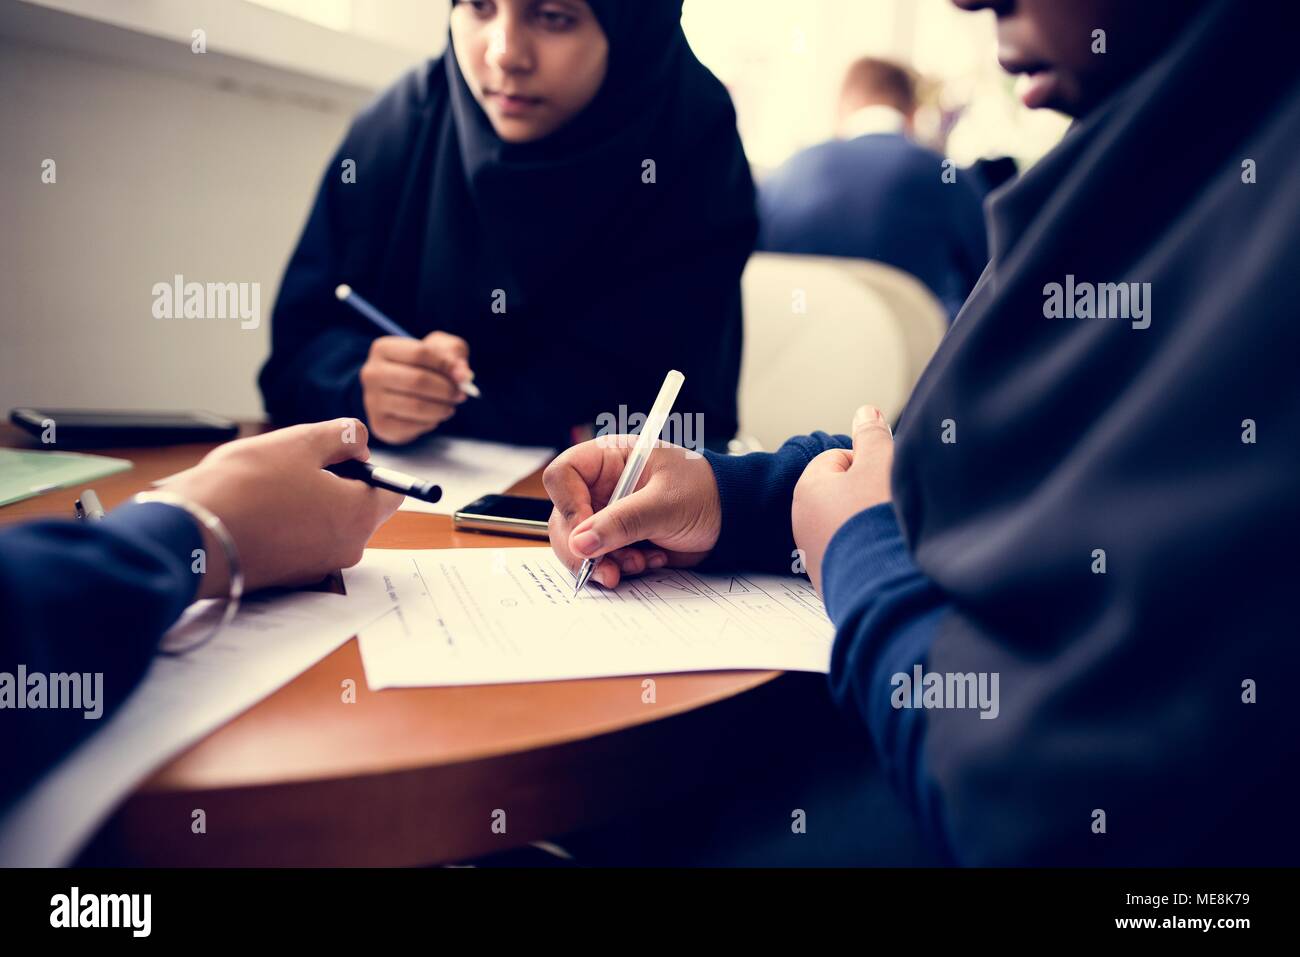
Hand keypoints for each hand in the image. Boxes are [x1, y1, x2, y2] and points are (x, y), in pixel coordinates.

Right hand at [164, 419, 402, 597]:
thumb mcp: (300, 441)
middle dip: (335, 484)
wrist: (190, 536)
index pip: (392, 492)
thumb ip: (342, 436)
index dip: (370, 468)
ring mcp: (317, 568)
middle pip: (358, 509)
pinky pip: (301, 545)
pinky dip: (288, 527)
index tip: (342, 455)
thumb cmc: (245, 486)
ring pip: (327, 526)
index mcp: (359, 516)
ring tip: (269, 488)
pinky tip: (257, 512)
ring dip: (309, 504)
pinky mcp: (288, 579)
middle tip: (296, 466)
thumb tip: (360, 444)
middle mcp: (347, 550)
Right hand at [360, 332, 474, 444]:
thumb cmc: (425, 367)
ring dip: (442, 408)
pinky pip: (413, 426)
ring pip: (416, 406)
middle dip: (446, 389)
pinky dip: (431, 422)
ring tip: (449, 406)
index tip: (462, 376)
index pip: (419, 354)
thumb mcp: (441, 351)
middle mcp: (371, 373)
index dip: (446, 365)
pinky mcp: (379, 424)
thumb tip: (463, 375)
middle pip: (417, 380)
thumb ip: (454, 357)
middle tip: (460, 394)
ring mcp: (372, 400)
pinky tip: (433, 416)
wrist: (403, 393)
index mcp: (382, 348)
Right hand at [543, 437, 721, 588]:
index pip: (563, 476)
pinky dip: (621, 568)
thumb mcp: (665, 504)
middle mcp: (602, 487)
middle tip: (607, 569)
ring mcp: (608, 516)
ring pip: (580, 546)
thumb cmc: (706, 493)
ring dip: (605, 563)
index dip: (568, 505)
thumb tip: (580, 542)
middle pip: (564, 518)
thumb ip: (622, 522)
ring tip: (640, 563)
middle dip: (584, 549)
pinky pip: (602, 561)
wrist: (732, 519)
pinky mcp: (619, 541)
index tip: (585, 534)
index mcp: (609, 460)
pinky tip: (650, 561)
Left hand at [792, 405, 893, 593]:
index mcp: (808, 488)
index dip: (869, 464)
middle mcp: (801, 519)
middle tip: (887, 507)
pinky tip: (881, 554)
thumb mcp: (880, 465)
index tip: (883, 480)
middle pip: (843, 491)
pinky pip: (852, 552)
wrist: (882, 586)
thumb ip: (872, 436)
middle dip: (867, 495)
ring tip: (885, 533)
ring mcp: (813, 552)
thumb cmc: (876, 522)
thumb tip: (864, 412)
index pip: (840, 459)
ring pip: (847, 522)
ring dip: (867, 523)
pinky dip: (867, 550)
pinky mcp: (831, 578)